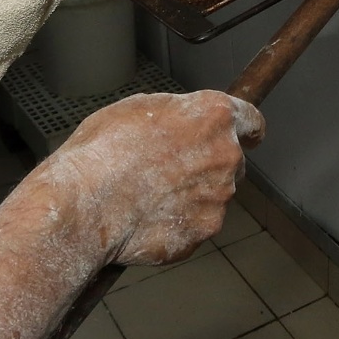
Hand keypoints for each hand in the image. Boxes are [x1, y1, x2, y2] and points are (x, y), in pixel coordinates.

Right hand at [41, 91, 266, 265]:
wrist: (86, 204)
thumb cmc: (103, 151)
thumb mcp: (138, 108)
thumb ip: (177, 116)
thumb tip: (183, 125)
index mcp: (213, 116)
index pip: (252, 121)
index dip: (247, 130)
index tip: (247, 137)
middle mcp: (225, 155)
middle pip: (231, 161)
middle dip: (208, 165)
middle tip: (169, 170)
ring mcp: (218, 196)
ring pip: (213, 195)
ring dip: (191, 196)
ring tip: (148, 196)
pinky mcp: (204, 230)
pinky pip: (196, 224)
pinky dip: (178, 223)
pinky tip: (147, 218)